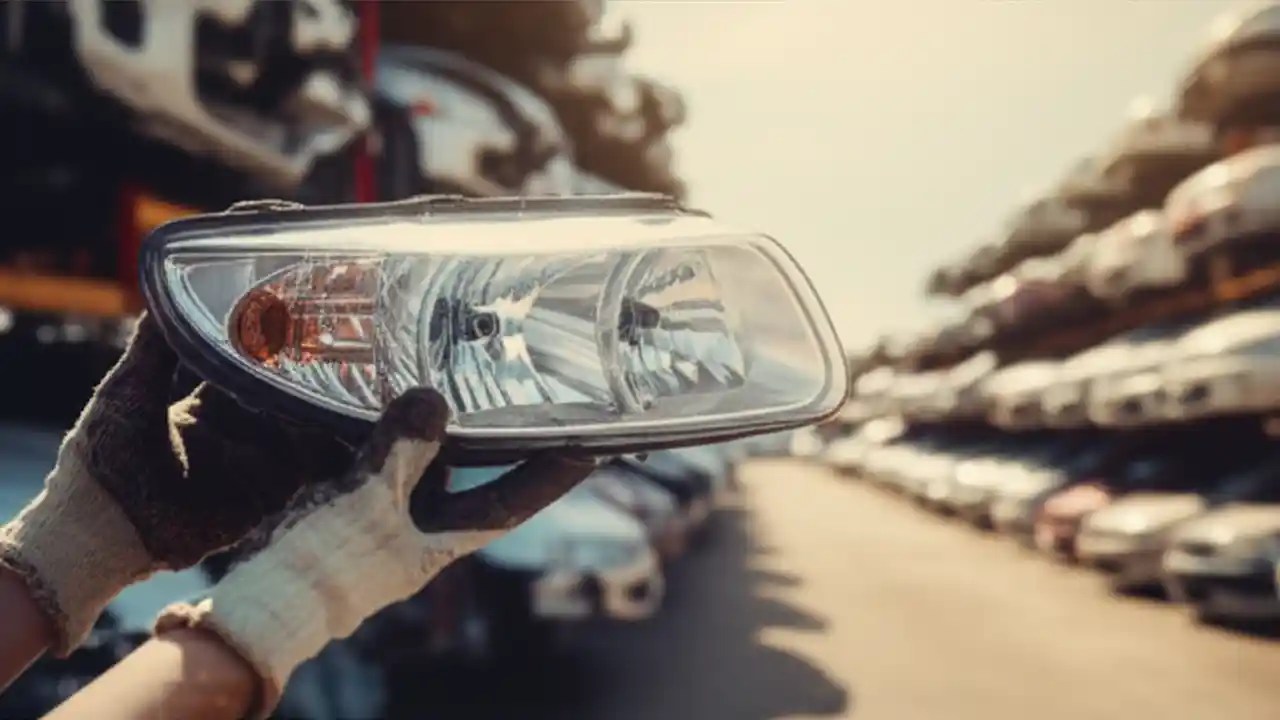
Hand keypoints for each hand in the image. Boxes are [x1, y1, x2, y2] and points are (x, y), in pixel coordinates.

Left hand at [0, 316, 352, 653]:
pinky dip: (334, 448)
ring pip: (309, 430)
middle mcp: (239, 434)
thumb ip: (154, 343)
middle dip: (319, 377)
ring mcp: (255, 466)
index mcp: (208, 407)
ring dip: (332, 408)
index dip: (280, 349)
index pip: (256, 371)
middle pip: (291, 399)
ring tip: (361, 380)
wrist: (101, 523)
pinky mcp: (267, 496)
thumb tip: (162, 290)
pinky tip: (351, 423)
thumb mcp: (129, 385)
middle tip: (350, 343)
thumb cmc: (104, 454)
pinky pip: (309, 471)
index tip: (305, 317)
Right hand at [155, 389, 593, 717]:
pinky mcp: (342, 506)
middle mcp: (421, 528)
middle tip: (518, 384)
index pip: (516, 500)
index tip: (595, 442)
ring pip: (418, 460)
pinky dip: (375, 427)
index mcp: (443, 539)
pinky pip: (371, 458)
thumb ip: (404, 449)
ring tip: (447, 370)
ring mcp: (381, 518)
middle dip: (490, 431)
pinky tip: (372, 391)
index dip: (555, 472)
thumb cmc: (326, 566)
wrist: (258, 604)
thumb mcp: (371, 501)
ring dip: (428, 422)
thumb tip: (435, 400)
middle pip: (470, 473)